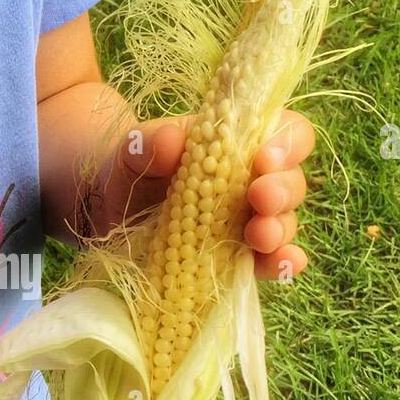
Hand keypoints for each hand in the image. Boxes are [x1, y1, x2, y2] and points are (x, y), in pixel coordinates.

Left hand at [86, 109, 314, 279]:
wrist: (108, 208)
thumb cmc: (133, 167)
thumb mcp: (134, 149)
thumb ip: (149, 142)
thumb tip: (171, 139)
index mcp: (239, 143)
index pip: (286, 132)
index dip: (287, 143)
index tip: (263, 158)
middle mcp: (253, 181)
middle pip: (291, 182)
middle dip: (281, 191)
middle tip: (259, 198)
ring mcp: (249, 222)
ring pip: (284, 223)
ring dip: (279, 230)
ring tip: (259, 236)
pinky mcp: (238, 258)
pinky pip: (269, 261)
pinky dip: (280, 264)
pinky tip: (280, 266)